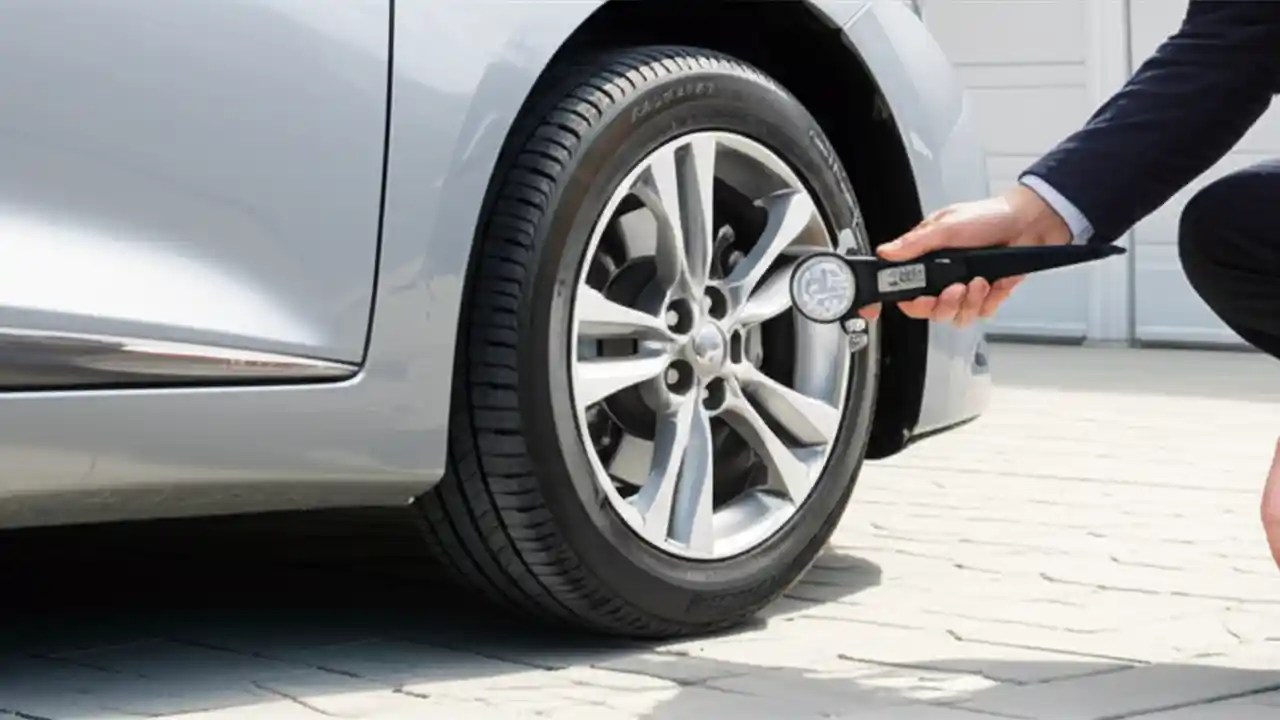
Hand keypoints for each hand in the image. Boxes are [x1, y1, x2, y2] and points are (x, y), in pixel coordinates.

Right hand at [858, 185, 1072, 326]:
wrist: (1028, 222)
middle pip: (931, 311)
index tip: (910, 301)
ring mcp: (965, 288)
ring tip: (979, 281)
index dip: (905, 301)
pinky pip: (981, 313)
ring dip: (969, 302)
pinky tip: (994, 284)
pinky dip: (989, 301)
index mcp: (927, 260)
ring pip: (956, 316)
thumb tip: (886, 252)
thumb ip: (915, 243)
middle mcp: (943, 277)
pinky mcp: (987, 296)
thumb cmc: (988, 217)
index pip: (906, 291)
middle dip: (943, 304)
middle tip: (953, 289)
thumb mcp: (946, 225)